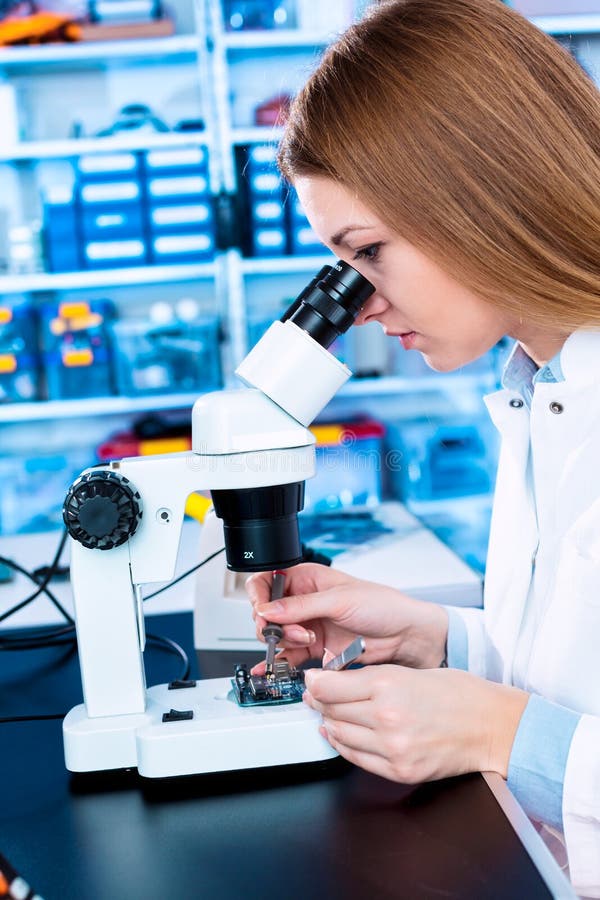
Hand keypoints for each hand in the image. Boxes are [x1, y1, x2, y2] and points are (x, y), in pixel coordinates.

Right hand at [245, 563, 447, 673]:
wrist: (407, 637)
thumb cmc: (384, 606)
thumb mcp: (341, 600)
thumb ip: (302, 606)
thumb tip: (270, 609)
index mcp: (308, 579)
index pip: (269, 582)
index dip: (261, 595)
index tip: (264, 610)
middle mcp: (306, 602)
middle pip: (268, 612)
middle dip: (273, 623)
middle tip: (291, 631)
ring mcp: (310, 626)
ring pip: (277, 635)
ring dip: (283, 641)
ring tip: (306, 641)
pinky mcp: (317, 650)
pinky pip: (290, 657)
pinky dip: (279, 662)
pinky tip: (271, 668)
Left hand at [303, 665, 529, 782]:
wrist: (493, 726)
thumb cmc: (460, 694)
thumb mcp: (410, 671)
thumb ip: (370, 677)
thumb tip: (333, 680)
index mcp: (390, 684)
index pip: (330, 686)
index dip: (315, 682)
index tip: (312, 680)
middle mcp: (387, 716)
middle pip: (331, 709)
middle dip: (320, 700)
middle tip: (317, 694)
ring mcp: (392, 747)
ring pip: (339, 733)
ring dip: (330, 722)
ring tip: (330, 713)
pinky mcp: (398, 770)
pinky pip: (355, 758)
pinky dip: (343, 745)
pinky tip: (340, 735)